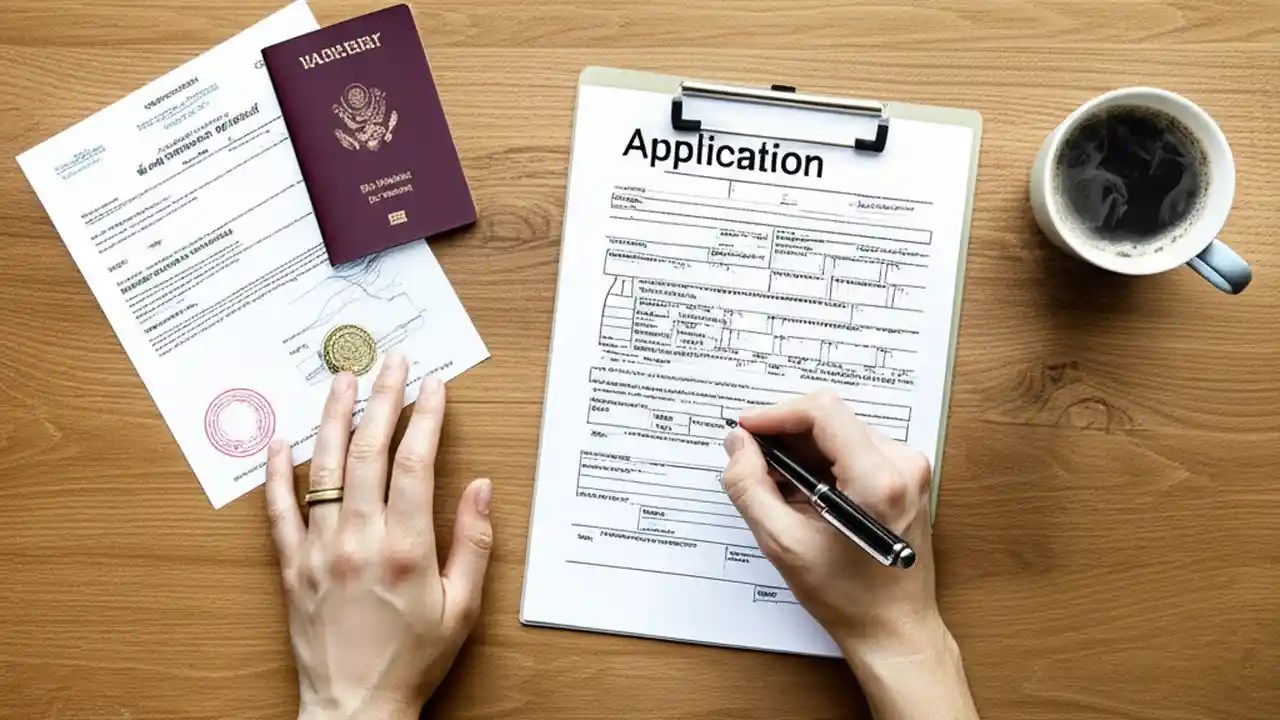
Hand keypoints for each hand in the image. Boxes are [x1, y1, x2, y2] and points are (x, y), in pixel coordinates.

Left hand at [264, 355, 493, 719]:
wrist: (355, 709)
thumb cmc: (413, 661)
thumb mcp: (462, 608)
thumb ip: (473, 543)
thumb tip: (480, 487)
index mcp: (405, 549)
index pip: (413, 463)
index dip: (425, 416)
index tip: (433, 385)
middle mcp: (358, 540)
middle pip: (367, 451)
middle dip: (382, 398)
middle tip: (390, 361)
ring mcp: (319, 551)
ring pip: (322, 468)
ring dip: (332, 417)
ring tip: (341, 379)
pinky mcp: (291, 567)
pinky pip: (278, 510)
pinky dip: (276, 472)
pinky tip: (281, 440)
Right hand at [721, 389, 943, 661]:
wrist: (895, 630)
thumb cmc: (850, 598)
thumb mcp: (784, 543)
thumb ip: (751, 487)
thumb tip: (738, 445)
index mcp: (878, 480)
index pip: (822, 412)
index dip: (776, 414)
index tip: (746, 430)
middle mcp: (902, 465)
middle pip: (830, 419)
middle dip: (785, 435)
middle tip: (752, 462)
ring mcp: (909, 469)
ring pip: (840, 432)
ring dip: (802, 450)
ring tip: (776, 486)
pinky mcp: (906, 477)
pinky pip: (854, 449)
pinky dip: (821, 462)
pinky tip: (802, 492)